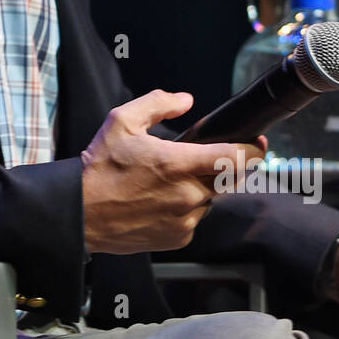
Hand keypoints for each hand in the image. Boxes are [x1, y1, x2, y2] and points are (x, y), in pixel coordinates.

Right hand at [81, 90, 264, 254]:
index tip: (258, 143)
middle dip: (222, 166)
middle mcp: (187, 195)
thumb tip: (185, 100)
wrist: (80, 213)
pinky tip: (160, 201)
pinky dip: (186, 209)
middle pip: (228, 179)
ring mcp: (184, 220)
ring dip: (200, 189)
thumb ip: (158, 103)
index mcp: (177, 164)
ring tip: (168, 182)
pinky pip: (194, 219)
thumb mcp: (122, 121)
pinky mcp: (178, 237)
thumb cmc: (99, 168)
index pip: (236, 158)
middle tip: (203, 158)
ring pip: (210, 199)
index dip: (254, 149)